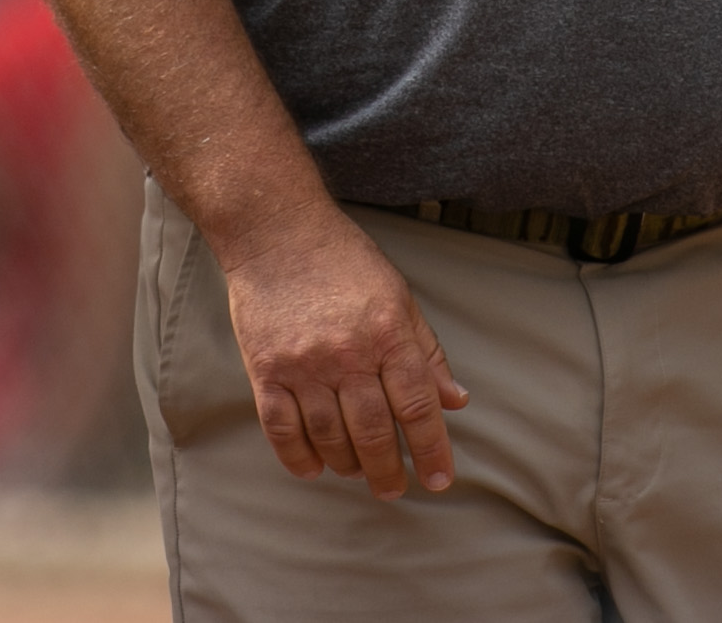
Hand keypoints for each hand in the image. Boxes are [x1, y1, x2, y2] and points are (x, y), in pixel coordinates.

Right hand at [216, 203, 467, 499]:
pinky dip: (299, 457)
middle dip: (388, 470)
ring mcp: (303, 364)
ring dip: (348, 465)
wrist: (277, 231)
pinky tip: (314, 468)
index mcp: (387, 333)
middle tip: (394, 489)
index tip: (439, 480)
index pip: (418, 405)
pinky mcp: (265, 369)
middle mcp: (347, 353)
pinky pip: (282, 429)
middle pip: (374, 431)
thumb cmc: (344, 261)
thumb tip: (455, 401)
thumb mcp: (398, 297)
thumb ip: (426, 352)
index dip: (432, 449)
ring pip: (330, 437)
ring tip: (358, 472)